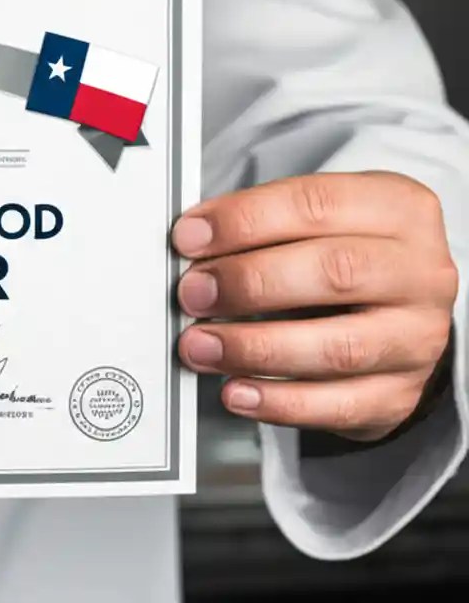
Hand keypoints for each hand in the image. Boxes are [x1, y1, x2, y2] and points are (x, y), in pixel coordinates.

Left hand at [173, 172, 456, 441]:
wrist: (399, 317)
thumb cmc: (345, 260)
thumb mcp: (317, 223)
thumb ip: (262, 226)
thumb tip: (191, 244)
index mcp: (399, 210)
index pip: (317, 205)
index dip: (244, 220)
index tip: (189, 238)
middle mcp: (420, 273)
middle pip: (334, 272)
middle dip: (249, 282)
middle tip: (193, 293)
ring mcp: (417, 338)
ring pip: (337, 347)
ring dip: (253, 347)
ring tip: (200, 345)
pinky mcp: (400, 394)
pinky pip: (338, 405)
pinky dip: (278, 401)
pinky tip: (237, 391)